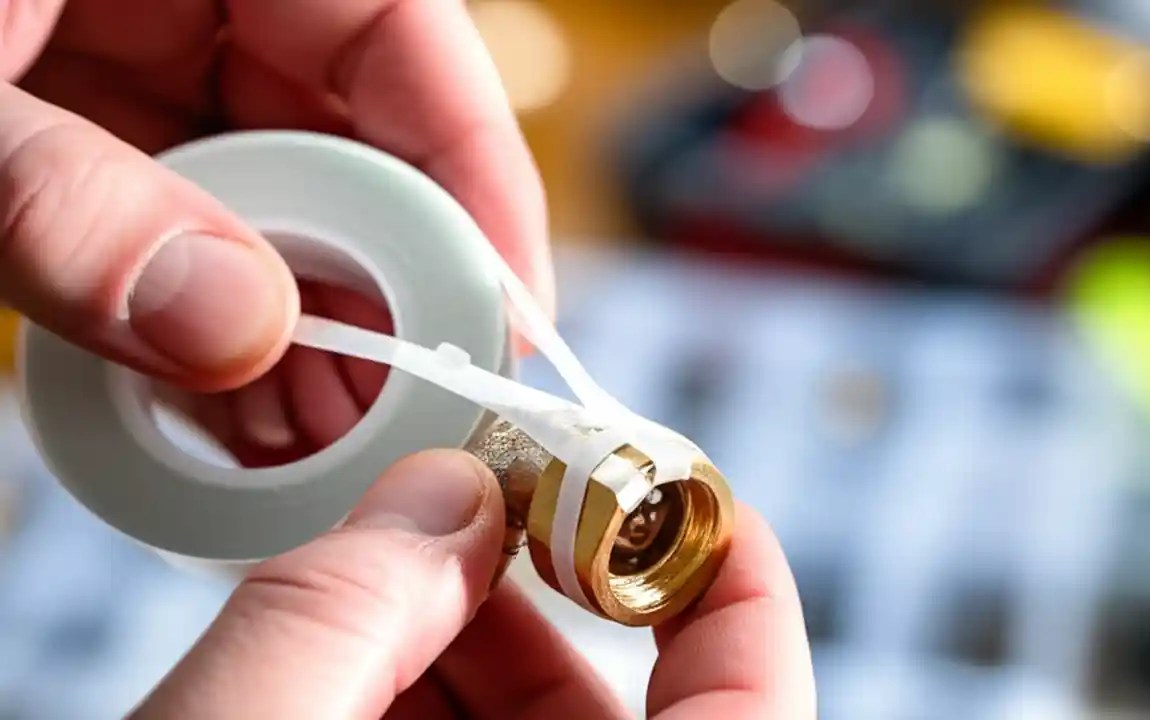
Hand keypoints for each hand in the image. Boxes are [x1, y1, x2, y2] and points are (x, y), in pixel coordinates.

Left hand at [0, 0, 552, 462]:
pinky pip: (195, 231)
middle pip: (363, 143)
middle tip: (397, 420)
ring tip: (312, 448)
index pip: (406, 36)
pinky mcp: (102, 134)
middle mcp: (206, 8)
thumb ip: (63, 196)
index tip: (506, 315)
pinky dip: (214, 326)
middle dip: (387, 291)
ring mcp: (151, 72)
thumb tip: (233, 330)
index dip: (483, 174)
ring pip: (287, 203)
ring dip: (307, 332)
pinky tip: (231, 411)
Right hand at [129, 450, 816, 718]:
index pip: (759, 705)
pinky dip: (394, 689)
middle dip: (525, 583)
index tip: (676, 481)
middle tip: (455, 493)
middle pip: (616, 705)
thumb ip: (344, 614)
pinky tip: (327, 635)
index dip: (739, 579)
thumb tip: (445, 492)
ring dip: (444, 630)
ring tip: (368, 553)